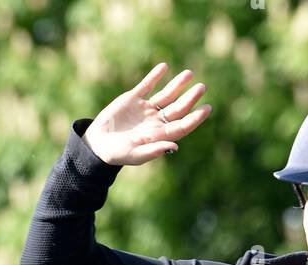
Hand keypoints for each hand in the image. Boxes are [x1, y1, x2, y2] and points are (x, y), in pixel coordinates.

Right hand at [82, 61, 211, 166]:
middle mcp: (156, 121)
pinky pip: (147, 85)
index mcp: (160, 135)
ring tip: (189, 74)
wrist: (99, 143)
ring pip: (166, 95)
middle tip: (202, 87)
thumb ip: (154, 150)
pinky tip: (164, 67)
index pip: (182, 125)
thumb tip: (176, 146)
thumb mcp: (136, 154)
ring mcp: (146, 109)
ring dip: (177, 85)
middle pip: (178, 108)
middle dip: (190, 98)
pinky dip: (155, 76)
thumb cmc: (119, 154)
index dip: (195, 118)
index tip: (207, 108)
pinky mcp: (133, 99)